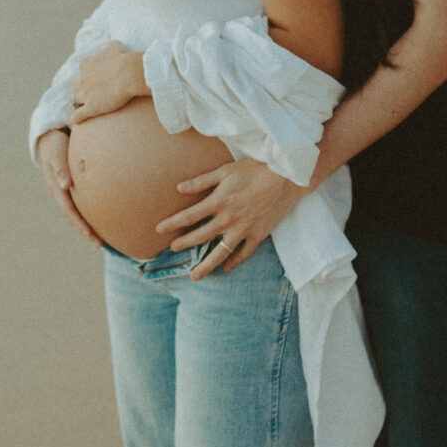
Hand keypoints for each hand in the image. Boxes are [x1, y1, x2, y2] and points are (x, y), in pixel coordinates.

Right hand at [35, 128, 102, 247]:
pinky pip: (80, 205)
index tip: (92, 236)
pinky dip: (89, 215)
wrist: (49, 137)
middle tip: (101, 245)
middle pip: (73, 218)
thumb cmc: (55, 144)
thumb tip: (65, 186)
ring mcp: (64, 192)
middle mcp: (60, 194)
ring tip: (102, 239)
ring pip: (76, 214)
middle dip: (85, 232)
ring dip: (87, 226)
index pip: (70, 211)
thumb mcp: (56, 153)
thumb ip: (60, 167)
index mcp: (56, 188)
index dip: (80, 225)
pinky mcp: (71, 188)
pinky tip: (101, 219)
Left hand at [71, 41, 147, 121]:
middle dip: (82, 87)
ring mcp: (85, 94)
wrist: (130, 74)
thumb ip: (104, 49)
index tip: (97, 76)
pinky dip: (76, 118)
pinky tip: (76, 121)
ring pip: (76, 99)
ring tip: (86, 105)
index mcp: (86, 64)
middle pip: (76, 84)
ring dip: (80, 101)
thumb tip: (102, 51)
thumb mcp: (112, 46)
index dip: (89, 73)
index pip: (83, 69)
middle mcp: (82, 79)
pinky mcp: (91, 107)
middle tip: (91, 90)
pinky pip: (78, 116)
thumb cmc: (124, 58)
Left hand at [156, 157, 304, 280]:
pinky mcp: (258, 235)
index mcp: (218, 201)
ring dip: (206, 265)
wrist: (287, 178)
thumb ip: (202, 181)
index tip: (159, 229)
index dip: (172, 223)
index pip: (189, 215)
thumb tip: (179, 188)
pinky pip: (243, 254)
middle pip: (201, 236)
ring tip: (194, 276)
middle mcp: (228, 219)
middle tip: (172, 250)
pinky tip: (226, 268)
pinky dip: (234, 262)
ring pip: (220, 252)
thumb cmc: (255, 169)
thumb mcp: (226, 170)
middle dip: (184, 244)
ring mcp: (243, 229)